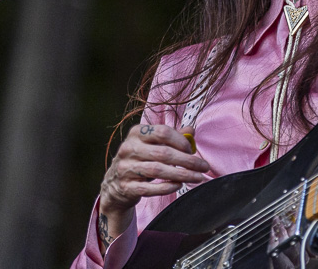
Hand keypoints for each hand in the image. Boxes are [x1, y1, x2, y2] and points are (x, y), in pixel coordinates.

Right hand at [97, 124, 210, 251]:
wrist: (114, 184)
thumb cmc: (140, 159)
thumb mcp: (152, 144)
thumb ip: (171, 137)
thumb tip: (191, 130)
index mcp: (136, 133)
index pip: (163, 132)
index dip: (181, 141)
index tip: (192, 150)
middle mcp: (128, 149)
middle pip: (163, 153)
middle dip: (188, 161)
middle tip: (204, 167)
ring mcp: (125, 168)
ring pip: (158, 170)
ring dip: (182, 174)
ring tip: (197, 177)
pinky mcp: (126, 187)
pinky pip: (149, 188)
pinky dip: (167, 187)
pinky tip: (179, 185)